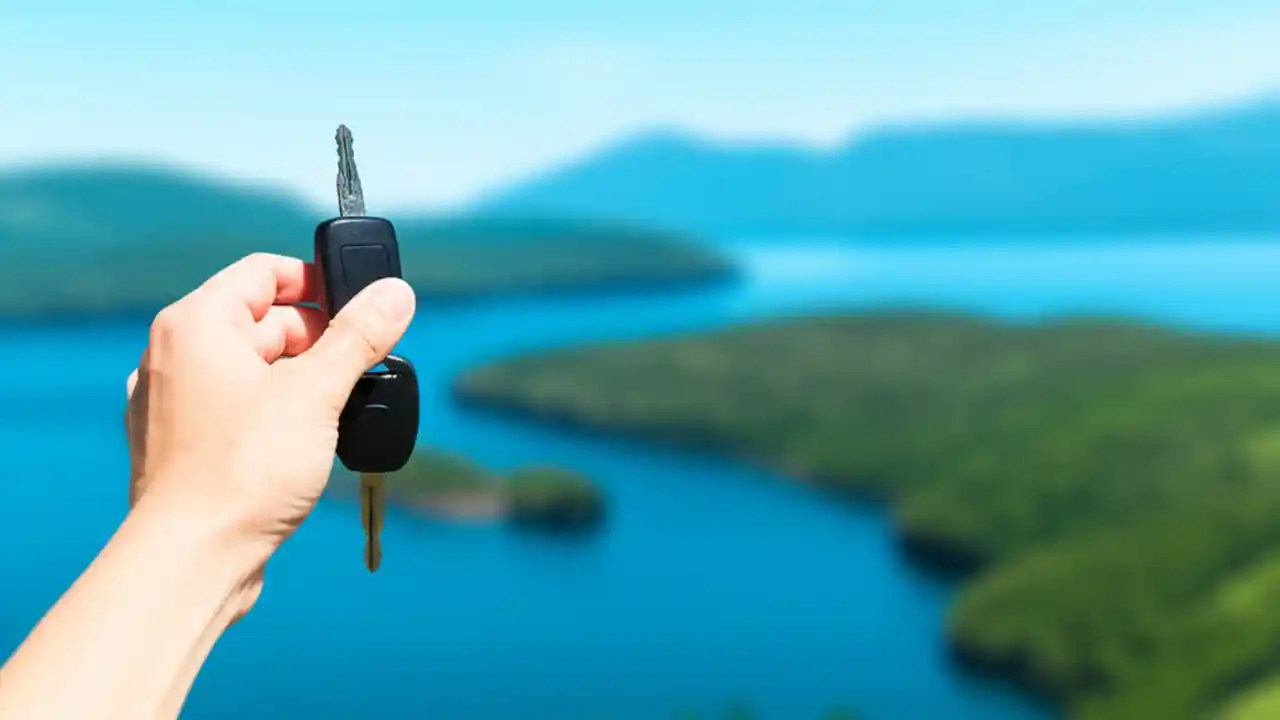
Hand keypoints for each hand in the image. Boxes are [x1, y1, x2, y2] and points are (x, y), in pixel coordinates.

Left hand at [124, 253, 413, 592]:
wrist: (192, 560)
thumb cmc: (244, 470)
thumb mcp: (318, 392)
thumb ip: (359, 336)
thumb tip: (396, 292)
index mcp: (196, 324)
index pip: (264, 272)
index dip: (318, 281)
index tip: (360, 308)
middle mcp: (174, 355)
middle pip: (263, 321)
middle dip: (318, 341)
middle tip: (358, 372)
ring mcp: (173, 402)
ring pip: (253, 368)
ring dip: (300, 382)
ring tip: (333, 415)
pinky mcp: (182, 446)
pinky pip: (237, 408)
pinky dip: (274, 414)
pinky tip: (301, 445)